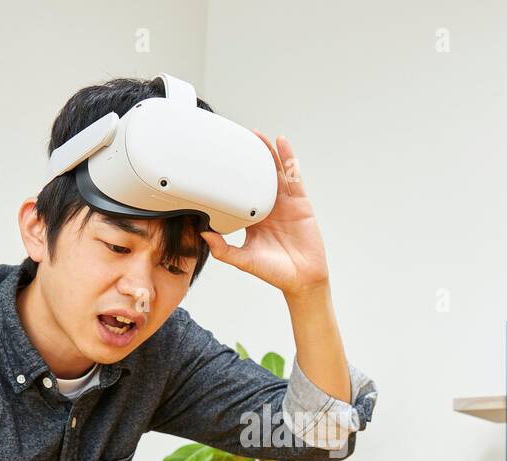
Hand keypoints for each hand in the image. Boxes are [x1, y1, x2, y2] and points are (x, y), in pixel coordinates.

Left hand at [199, 130, 329, 296]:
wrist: (302, 279)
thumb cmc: (274, 272)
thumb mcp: (244, 260)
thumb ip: (223, 250)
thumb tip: (203, 235)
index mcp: (253, 219)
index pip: (240, 192)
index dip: (232, 178)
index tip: (219, 163)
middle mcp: (269, 208)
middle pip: (258, 177)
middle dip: (249, 158)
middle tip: (236, 139)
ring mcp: (285, 203)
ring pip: (275, 172)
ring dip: (267, 153)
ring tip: (257, 135)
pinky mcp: (300, 202)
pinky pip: (293, 176)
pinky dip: (288, 159)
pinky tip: (282, 143)